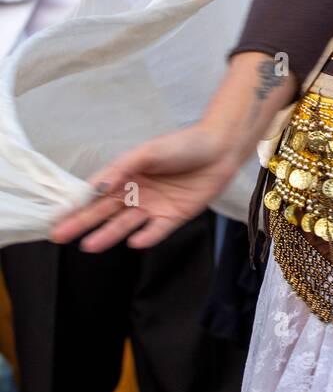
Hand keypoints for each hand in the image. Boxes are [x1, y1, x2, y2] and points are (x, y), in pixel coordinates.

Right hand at [50, 123, 240, 251]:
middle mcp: (136, 193)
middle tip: (58, 236)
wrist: (220, 150)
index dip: (75, 204)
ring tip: (88, 246)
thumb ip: (121, 169)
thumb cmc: (183, 145)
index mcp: (126, 175)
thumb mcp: (148, 152)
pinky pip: (156, 231)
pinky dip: (146, 237)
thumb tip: (96, 187)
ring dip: (107, 235)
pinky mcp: (173, 217)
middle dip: (81, 224)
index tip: (55, 216)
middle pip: (103, 211)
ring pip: (124, 225)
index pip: (94, 192)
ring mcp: (154, 206)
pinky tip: (133, 242)